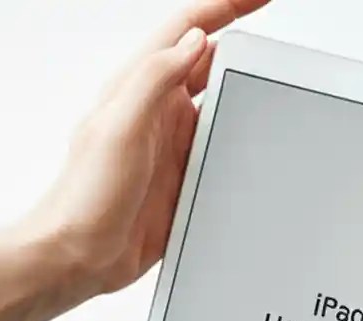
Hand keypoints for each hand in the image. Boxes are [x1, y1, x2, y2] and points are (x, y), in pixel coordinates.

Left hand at [27, 0, 270, 297]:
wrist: (82, 254)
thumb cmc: (87, 195)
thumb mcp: (119, 126)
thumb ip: (155, 79)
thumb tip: (194, 42)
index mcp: (142, 88)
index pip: (189, 30)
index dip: (225, 6)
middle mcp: (161, 109)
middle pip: (211, 59)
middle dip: (243, 38)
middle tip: (274, 33)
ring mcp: (176, 142)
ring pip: (222, 101)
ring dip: (249, 86)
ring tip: (280, 78)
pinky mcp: (188, 174)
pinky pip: (225, 144)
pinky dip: (247, 134)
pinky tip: (266, 138)